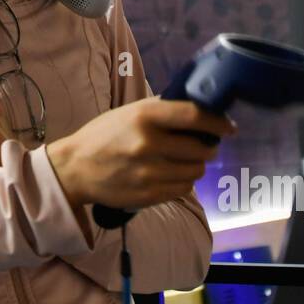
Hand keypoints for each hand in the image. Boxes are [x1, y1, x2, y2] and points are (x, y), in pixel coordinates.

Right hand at [45, 96, 234, 209]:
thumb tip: (200, 109)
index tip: (228, 126)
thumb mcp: (128, 113)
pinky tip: (169, 174)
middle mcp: (149, 144)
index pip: (195, 116)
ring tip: (181, 160)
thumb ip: (161, 110)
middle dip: (207, 147)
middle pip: (202, 148)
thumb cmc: (103, 136)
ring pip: (196, 171)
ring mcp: (149, 172)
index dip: (218, 122)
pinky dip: (182, 181)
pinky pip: (183, 188)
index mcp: (144, 116)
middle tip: (202, 145)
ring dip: (195, 165)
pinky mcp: (149, 194)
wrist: (74, 169)